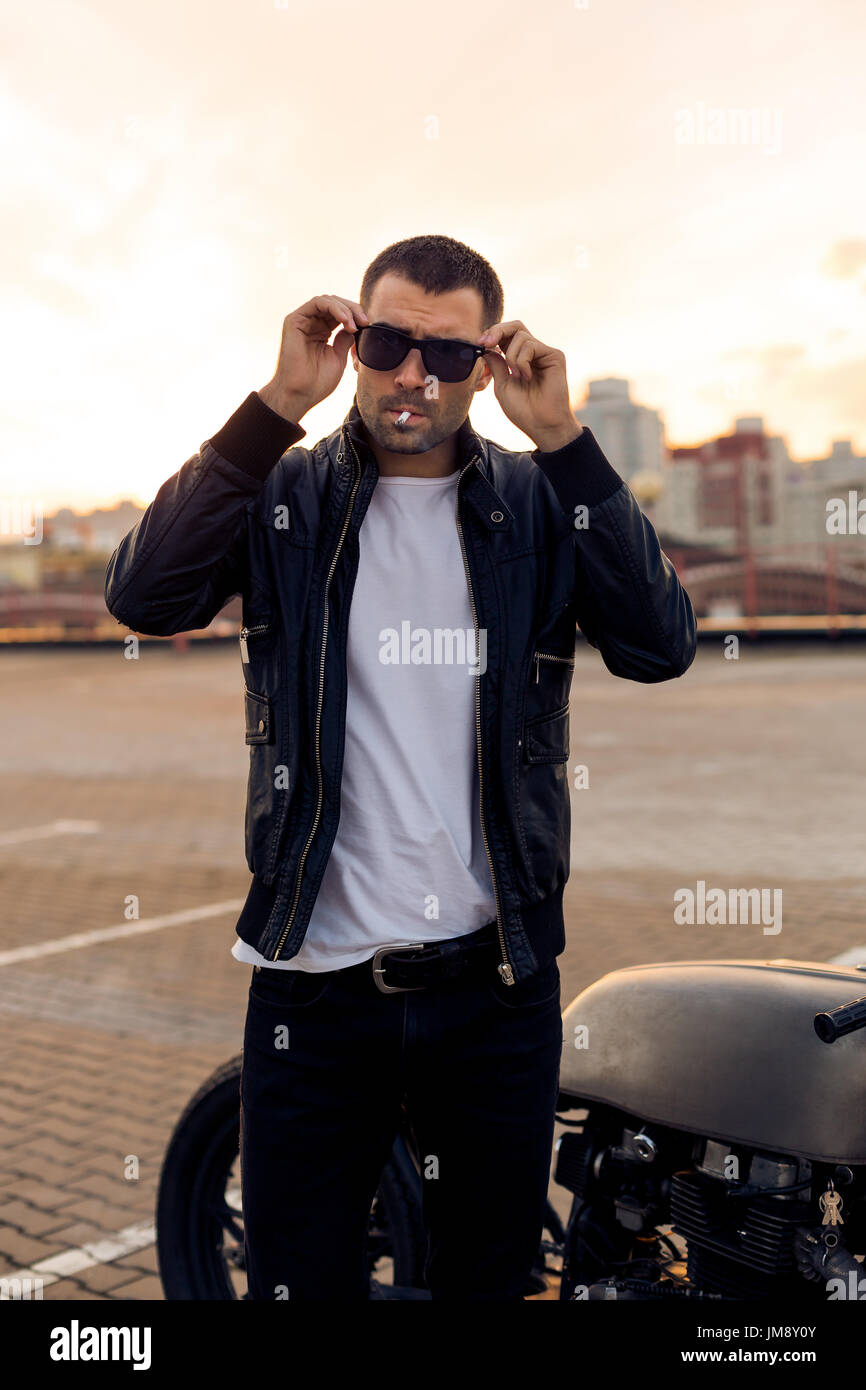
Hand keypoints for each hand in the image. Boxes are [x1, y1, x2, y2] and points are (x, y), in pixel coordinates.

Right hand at [258, 295, 369, 421]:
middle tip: (365, 322)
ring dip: (345, 309)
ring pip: (327, 300)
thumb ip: (345, 340)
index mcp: (321, 332)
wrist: (299, 394)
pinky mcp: (294, 320)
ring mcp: (302, 321)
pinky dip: (334, 307)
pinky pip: (317, 303)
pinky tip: (345, 320)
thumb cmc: (317, 382)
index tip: (368, 326)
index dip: (356, 316)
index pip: (340, 314)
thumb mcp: (338, 358)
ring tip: (354, 324)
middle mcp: (311, 324)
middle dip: (353, 310)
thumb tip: (354, 327)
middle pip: (335, 304)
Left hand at [478, 320, 581, 450]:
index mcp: (519, 359)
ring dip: (511, 356)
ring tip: (516, 376)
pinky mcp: (554, 356)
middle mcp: (533, 353)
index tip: (480, 343)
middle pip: (515, 326)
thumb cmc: (523, 410)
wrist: (541, 425)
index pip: (506, 336)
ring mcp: (544, 353)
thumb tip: (486, 347)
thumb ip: (496, 365)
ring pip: (520, 335)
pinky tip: (526, 377)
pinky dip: (522, 361)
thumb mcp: (502, 385)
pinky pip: (531, 345)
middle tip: (486, 342)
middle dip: (498, 330)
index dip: (492, 334)